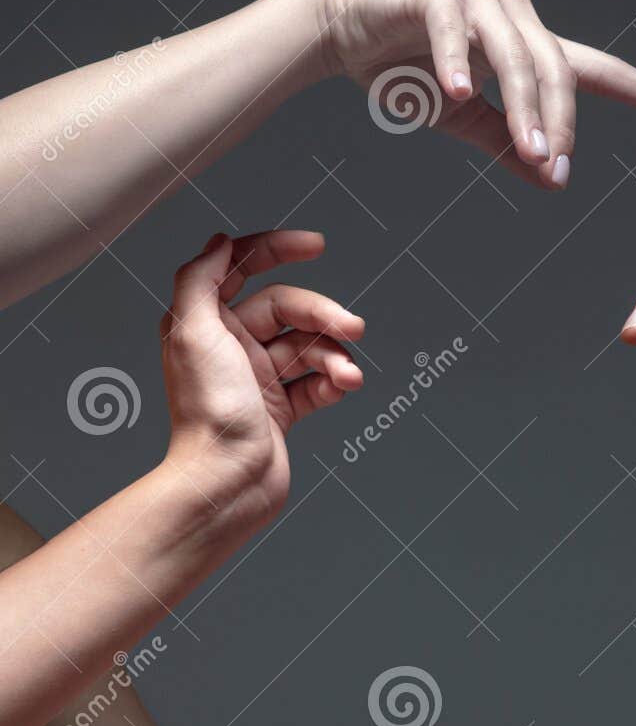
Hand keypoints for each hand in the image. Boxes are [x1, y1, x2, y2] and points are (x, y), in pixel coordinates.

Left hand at [162, 230, 363, 522]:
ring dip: (335, 355)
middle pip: (288, 309)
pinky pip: (317, 382)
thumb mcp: (191, 332)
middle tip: (354, 328)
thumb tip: (219, 242)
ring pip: (309, 347)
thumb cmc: (208, 413)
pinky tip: (345, 387)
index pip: (243, 268)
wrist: (227, 484)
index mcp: (207, 323)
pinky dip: (335, 381)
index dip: (277, 249)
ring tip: (349, 376)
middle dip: (323, 315)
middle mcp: (231, 346)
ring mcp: (259, 378)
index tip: (316, 245)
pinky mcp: (282, 409)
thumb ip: (200, 279)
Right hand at [315, 0, 635, 187]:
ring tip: (528, 149)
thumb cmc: (408, 70)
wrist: (343, 31)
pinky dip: (456, 57)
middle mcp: (513, 13)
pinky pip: (453, 26)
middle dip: (562, 122)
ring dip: (521, 105)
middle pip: (556, 69)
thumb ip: (508, 143)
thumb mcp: (465, 119)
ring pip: (514, 52)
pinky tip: (458, 89)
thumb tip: (552, 180)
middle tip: (559, 169)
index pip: (596, 69)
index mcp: (529, 45)